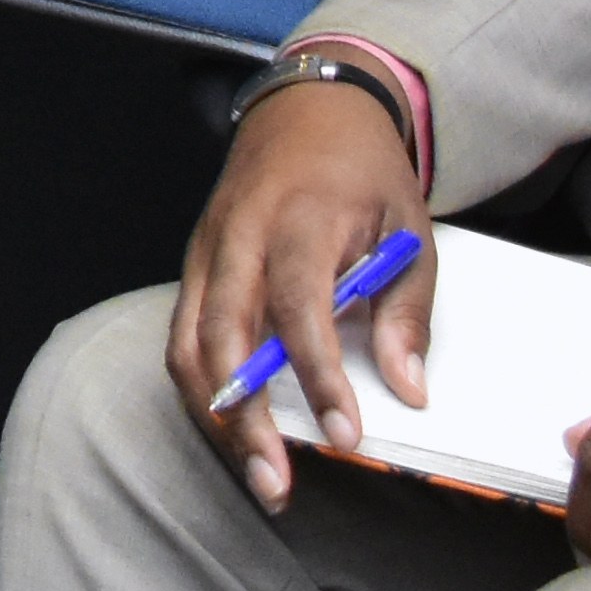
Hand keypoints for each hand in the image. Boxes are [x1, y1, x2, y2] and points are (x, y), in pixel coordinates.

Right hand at [165, 78, 430, 509]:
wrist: (308, 106)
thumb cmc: (363, 171)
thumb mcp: (409, 228)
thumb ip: (405, 309)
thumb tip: (406, 391)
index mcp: (299, 219)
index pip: (298, 307)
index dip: (318, 377)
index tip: (347, 436)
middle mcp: (238, 235)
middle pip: (222, 335)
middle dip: (246, 419)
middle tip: (277, 484)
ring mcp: (207, 249)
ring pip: (186, 343)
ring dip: (215, 416)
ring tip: (257, 474)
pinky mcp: (195, 264)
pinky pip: (182, 335)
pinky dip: (203, 390)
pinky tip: (235, 432)